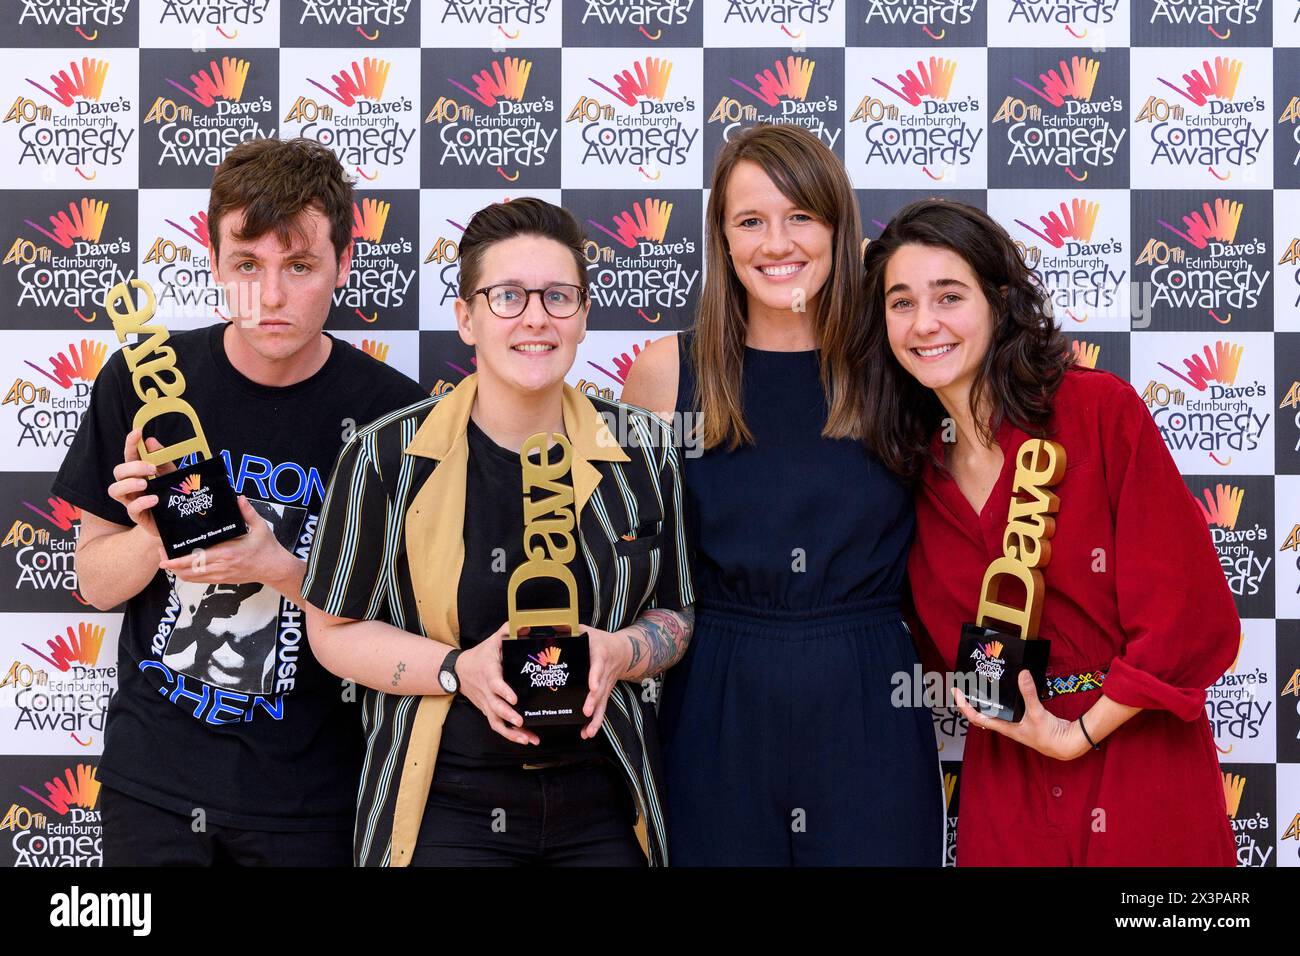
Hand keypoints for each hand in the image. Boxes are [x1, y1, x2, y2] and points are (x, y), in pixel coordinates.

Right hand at [107, 428, 175, 537]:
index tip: (138, 432)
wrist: (179, 518)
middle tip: (152, 469)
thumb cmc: (170, 493)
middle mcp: (130, 485)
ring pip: (114, 490)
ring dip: (128, 484)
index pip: (129, 455)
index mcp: (138, 472)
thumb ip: (162, 459)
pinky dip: (141, 502)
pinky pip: (131, 509)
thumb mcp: (170, 473)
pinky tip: (154, 499)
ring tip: (145, 484)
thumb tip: (151, 441)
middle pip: (118, 471)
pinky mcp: (137, 516)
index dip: (131, 443)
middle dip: (133, 467)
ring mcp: (132, 501)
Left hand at [158, 496, 296, 591]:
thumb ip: (248, 512)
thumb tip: (238, 497)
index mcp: (227, 553)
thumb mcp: (260, 527)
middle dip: (171, 564)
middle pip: (188, 571)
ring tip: (168, 560)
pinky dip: (188, 575)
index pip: (195, 559)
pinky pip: (199, 581)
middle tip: (160, 554)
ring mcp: (221, 575)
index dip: (176, 559)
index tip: (163, 552)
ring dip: (177, 571)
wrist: (274, 568)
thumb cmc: (267, 548)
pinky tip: (182, 567)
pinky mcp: (222, 580)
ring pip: (191, 578)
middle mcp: (221, 566)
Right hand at [456, 623, 538, 746]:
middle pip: (495, 708)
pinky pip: (497, 726)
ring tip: (528, 738)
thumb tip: (522, 625)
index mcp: (489, 673)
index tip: (514, 698)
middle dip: (508, 716)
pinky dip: (510, 735)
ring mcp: (486, 703)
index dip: (504, 692)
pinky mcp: (488, 711)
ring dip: (512, 733)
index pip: (495, 684)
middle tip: (521, 721)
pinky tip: (525, 739)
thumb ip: (507, 631)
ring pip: (496, 722)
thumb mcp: (492, 641)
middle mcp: (487, 691)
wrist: (458, 671)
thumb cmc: (480, 656)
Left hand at [580, 626, 633, 739]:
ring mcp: (606, 685)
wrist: (623, 650)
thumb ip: (571, 630)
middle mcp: (604, 672)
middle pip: (600, 688)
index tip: (593, 686)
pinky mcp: (605, 694)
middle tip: (586, 711)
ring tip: (588, 730)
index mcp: (600, 654)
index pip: (598, 665)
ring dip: (596, 717)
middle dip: (593, 701)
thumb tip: (551, 629)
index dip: (595, 676)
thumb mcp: (587, 631)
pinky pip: (602, 709)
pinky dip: (596, 722)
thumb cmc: (600, 641)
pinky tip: (587, 732)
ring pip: (602, 702)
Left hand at [952, 670, 1091, 760]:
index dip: (964, 706)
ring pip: (994, 710)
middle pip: (981, 713)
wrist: (1065, 744)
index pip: (976, 717)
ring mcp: (1015, 721)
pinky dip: (1002, 698)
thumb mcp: (1036, 713)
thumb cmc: (1048, 735)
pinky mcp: (1024, 717)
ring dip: (985, 699)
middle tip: (964, 685)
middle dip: (971, 700)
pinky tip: (1003, 688)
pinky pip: (1008, 707)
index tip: (956, 692)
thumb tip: (1022, 674)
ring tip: (978, 684)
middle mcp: (1006, 724)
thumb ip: (1028, 694)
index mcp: (1004, 726)